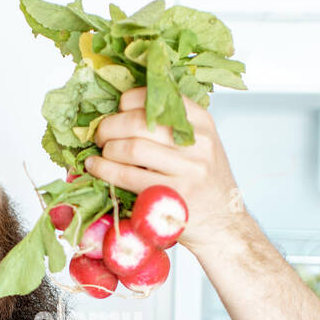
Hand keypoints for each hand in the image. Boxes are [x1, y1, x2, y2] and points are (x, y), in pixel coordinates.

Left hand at [82, 86, 250, 254]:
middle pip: (139, 122)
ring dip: (107, 149)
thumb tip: (121, 111)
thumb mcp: (199, 144)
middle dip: (109, 126)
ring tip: (101, 153)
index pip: (157, 96)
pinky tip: (96, 168)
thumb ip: (171, 126)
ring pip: (132, 148)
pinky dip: (105, 170)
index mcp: (202, 121)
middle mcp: (198, 142)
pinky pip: (129, 177)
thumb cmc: (203, 182)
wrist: (223, 223)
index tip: (116, 112)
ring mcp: (188, 170)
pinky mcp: (173, 195)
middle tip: (100, 135)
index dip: (127, 102)